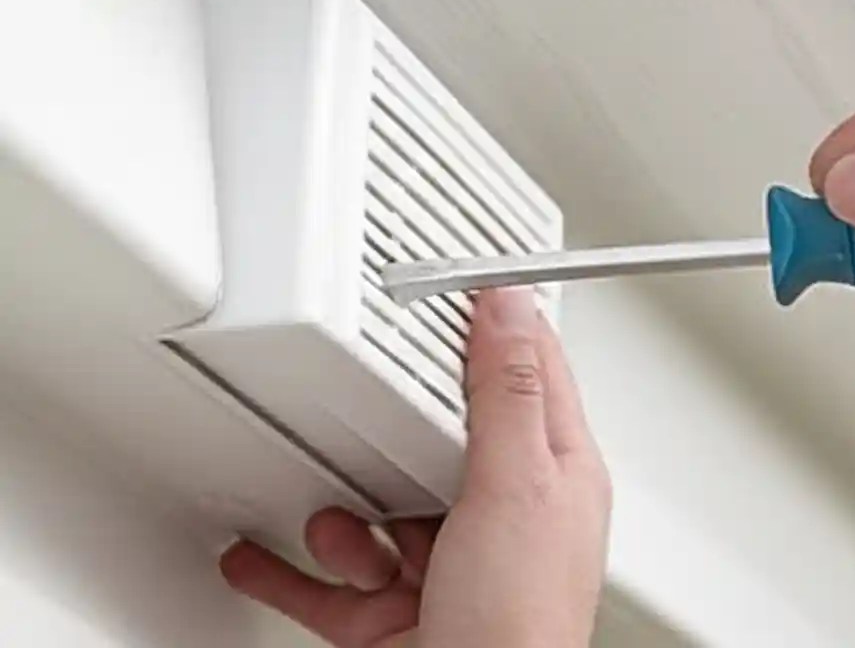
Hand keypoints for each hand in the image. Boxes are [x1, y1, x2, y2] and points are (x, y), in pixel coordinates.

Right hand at [219, 289, 611, 646]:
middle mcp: (505, 520)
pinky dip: (291, 566)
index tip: (461, 283)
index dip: (498, 328)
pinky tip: (259, 552)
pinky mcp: (396, 616)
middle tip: (362, 400)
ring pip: (382, 509)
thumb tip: (510, 305)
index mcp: (554, 479)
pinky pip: (331, 580)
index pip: (532, 378)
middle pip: (443, 441)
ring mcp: (448, 569)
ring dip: (346, 517)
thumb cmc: (518, 629)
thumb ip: (506, 394)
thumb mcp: (514, 486)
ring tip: (340, 529)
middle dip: (396, 432)